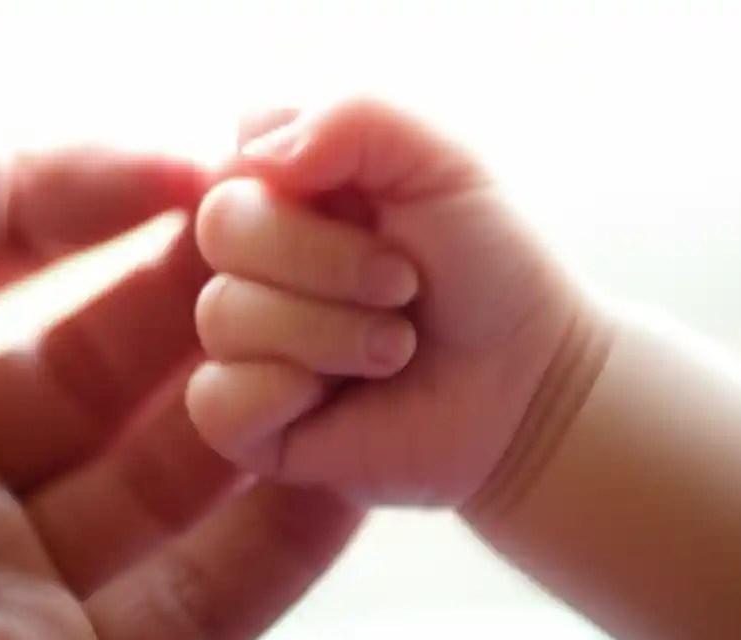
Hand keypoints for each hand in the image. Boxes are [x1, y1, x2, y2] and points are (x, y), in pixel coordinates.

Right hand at [186, 99, 608, 505]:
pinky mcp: (245, 418)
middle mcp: (252, 258)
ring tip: (395, 350)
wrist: (526, 382)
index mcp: (288, 186)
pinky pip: (214, 401)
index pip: (238, 155)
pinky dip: (279, 396)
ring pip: (224, 316)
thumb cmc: (487, 267)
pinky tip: (331, 400)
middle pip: (223, 229)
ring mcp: (243, 338)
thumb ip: (353, 119)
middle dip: (328, 263)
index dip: (307, 185)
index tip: (387, 209)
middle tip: (404, 287)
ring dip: (330, 335)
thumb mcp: (442, 163)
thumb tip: (254, 154)